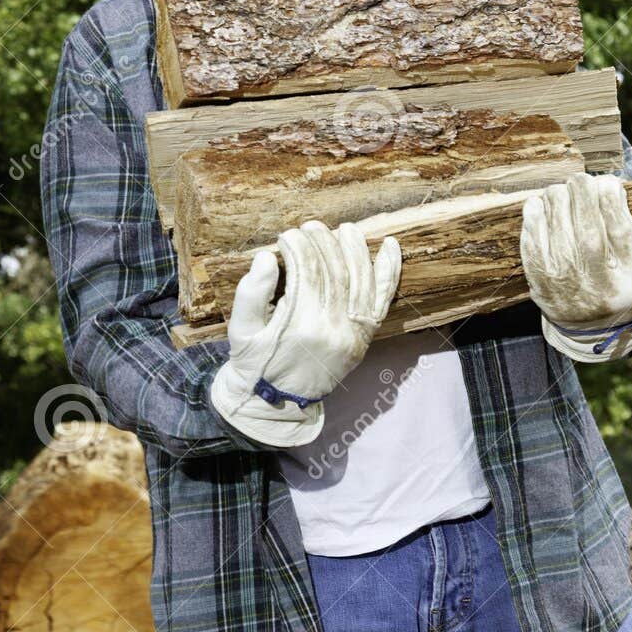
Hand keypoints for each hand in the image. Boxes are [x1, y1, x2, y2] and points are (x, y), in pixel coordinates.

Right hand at [210, 219, 402, 446]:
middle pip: (335, 271)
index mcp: (301, 326)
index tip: (287, 234)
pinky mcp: (364, 339)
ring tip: (343, 229)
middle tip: (311, 226)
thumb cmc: (255, 362)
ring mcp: (354, 335)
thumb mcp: (241, 330)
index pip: (307, 271)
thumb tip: (266, 256)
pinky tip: (391, 246)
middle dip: (323, 242)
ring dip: (355, 248)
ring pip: (361, 279)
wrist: (276, 404)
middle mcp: (334, 330)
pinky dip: (389, 271)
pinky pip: (382, 300)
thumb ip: (250, 293)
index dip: (298, 246)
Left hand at [520, 173, 631, 361]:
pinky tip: (538, 204)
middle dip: (582, 196)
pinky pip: (533, 247)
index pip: (620, 231)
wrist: (595, 332)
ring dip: (556, 202)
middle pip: (588, 230)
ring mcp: (568, 286)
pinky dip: (533, 221)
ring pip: (559, 234)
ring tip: (561, 190)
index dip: (611, 198)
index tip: (607, 182)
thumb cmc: (629, 291)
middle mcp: (599, 284)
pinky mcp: (541, 285)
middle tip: (580, 180)